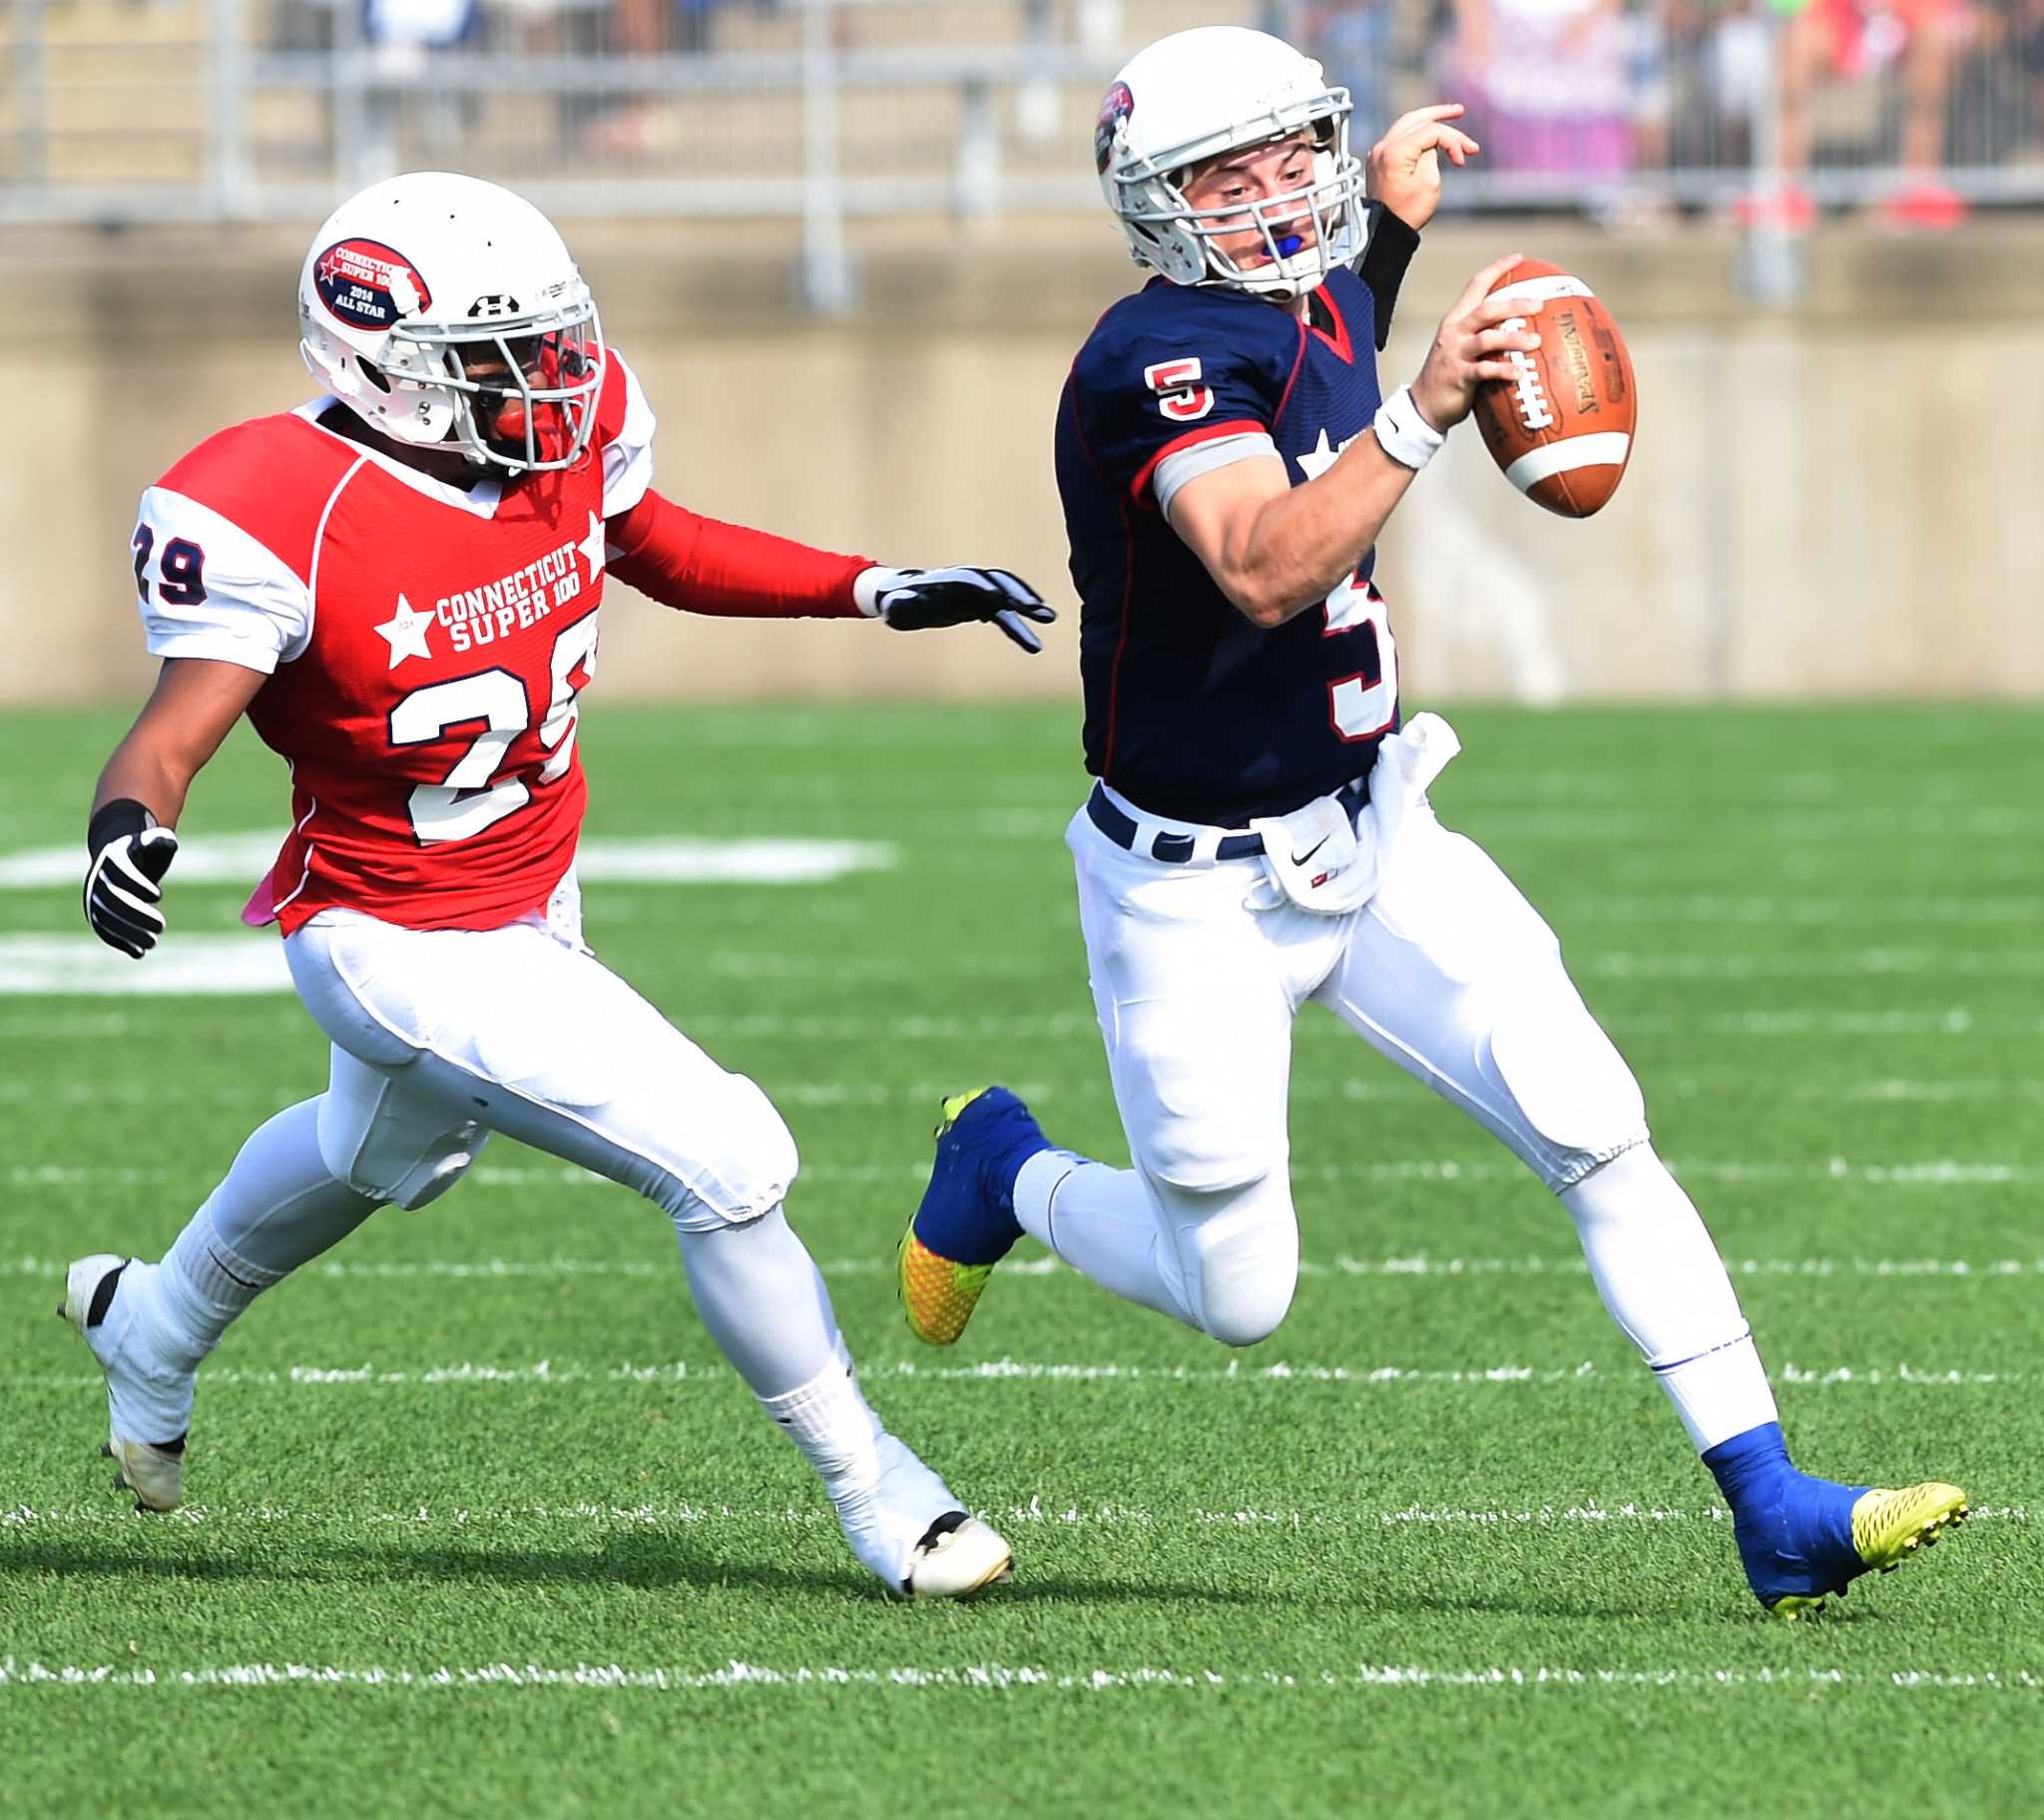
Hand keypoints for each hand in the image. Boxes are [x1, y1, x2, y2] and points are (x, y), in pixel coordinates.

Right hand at [84, 823, 178, 957]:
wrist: (118, 858)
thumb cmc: (143, 851)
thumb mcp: (152, 842)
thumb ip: (161, 840)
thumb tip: (169, 841)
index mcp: (113, 859)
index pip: (121, 873)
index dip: (137, 885)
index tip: (158, 895)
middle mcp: (99, 879)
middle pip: (113, 900)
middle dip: (136, 915)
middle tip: (161, 926)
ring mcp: (95, 898)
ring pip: (106, 919)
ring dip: (128, 933)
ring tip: (152, 943)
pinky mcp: (97, 914)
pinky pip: (103, 930)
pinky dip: (119, 942)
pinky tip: (138, 953)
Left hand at [868, 566, 1056, 653]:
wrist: (900, 593)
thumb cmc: (895, 601)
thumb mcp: (895, 607)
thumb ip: (900, 606)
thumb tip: (896, 606)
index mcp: (948, 581)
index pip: (971, 583)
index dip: (986, 590)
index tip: (1003, 602)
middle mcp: (967, 582)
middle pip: (997, 584)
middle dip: (1019, 595)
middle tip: (1040, 611)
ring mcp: (975, 591)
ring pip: (1007, 593)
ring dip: (1027, 603)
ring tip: (1049, 618)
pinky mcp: (980, 603)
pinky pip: (1005, 606)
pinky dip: (1020, 612)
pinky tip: (1037, 621)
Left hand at [1366, 104, 1478, 232]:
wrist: (1384, 232)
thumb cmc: (1406, 213)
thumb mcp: (1429, 182)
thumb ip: (1432, 153)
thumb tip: (1433, 143)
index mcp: (1394, 151)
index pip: (1431, 131)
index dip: (1452, 141)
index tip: (1462, 160)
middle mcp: (1383, 147)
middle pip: (1416, 119)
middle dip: (1441, 114)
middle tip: (1460, 111)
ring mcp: (1378, 152)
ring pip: (1407, 125)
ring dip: (1429, 120)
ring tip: (1449, 116)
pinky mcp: (1379, 160)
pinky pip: (1400, 137)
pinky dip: (1417, 133)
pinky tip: (1430, 134)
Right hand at [1409, 253, 1543, 433]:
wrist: (1423, 405)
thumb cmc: (1451, 375)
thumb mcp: (1463, 348)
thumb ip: (1487, 335)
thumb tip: (1524, 327)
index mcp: (1456, 320)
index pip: (1476, 285)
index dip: (1497, 269)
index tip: (1519, 258)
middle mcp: (1454, 332)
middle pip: (1486, 309)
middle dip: (1513, 304)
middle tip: (1538, 304)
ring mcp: (1455, 354)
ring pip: (1487, 338)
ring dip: (1513, 338)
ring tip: (1536, 341)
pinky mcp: (1458, 376)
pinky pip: (1484, 371)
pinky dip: (1504, 370)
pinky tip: (1520, 373)